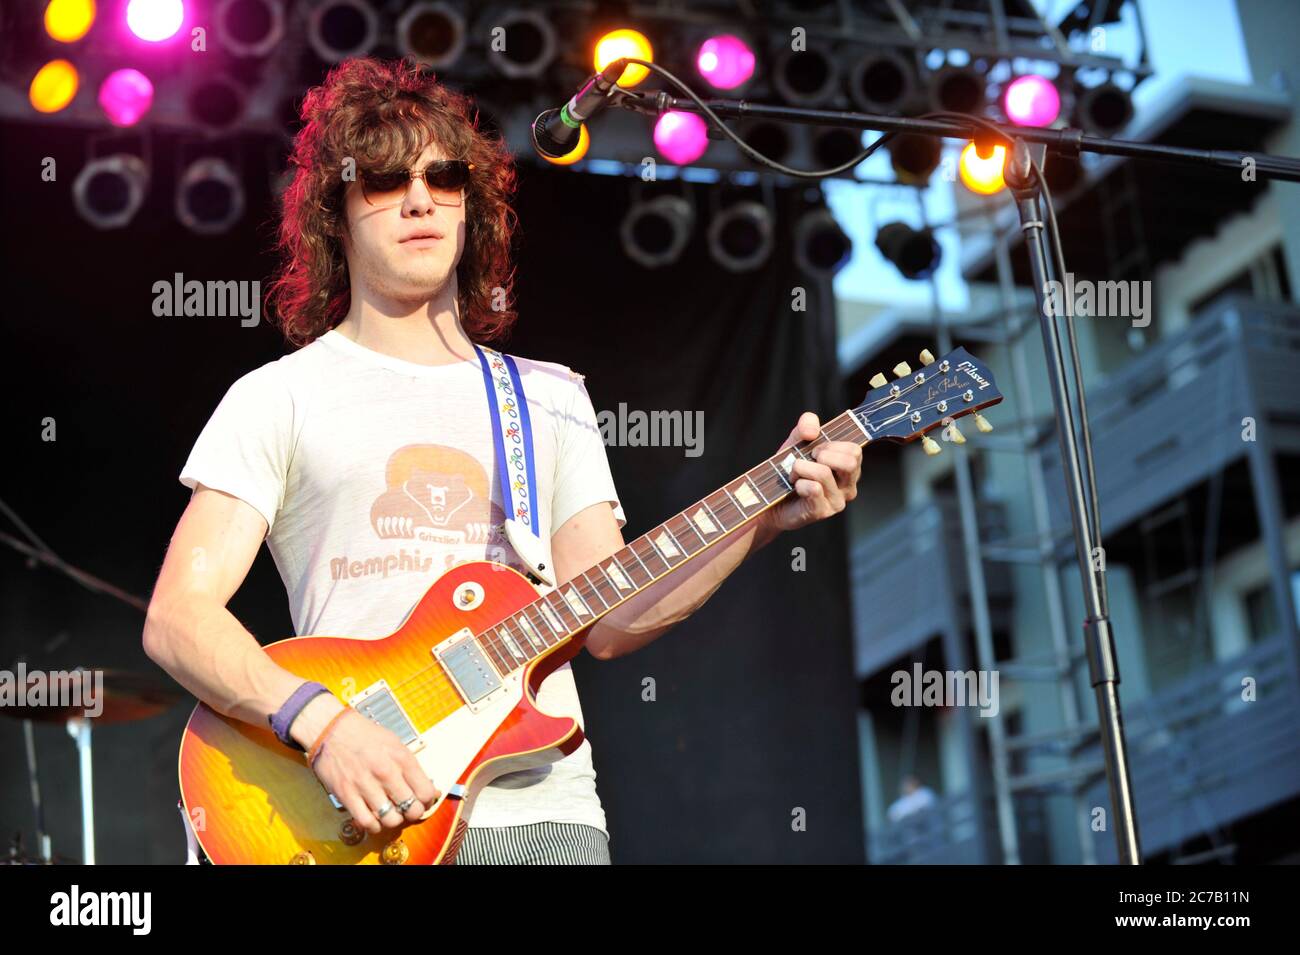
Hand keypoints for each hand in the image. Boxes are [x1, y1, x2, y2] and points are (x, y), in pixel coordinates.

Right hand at [292, 695, 439, 834]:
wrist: (332, 729)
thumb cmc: (363, 735)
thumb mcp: (394, 743)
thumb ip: (410, 766)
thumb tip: (427, 787)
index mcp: (401, 758)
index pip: (425, 792)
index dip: (428, 802)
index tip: (424, 802)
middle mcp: (386, 772)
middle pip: (411, 809)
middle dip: (413, 813)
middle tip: (408, 810)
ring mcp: (366, 785)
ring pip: (391, 819)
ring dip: (394, 820)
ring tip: (391, 813)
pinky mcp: (347, 794)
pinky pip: (366, 822)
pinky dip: (374, 825)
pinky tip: (375, 818)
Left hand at [762, 412, 861, 533]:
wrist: (770, 498)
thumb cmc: (788, 470)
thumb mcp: (797, 442)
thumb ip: (807, 426)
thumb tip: (812, 430)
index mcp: (848, 470)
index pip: (855, 451)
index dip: (833, 445)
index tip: (816, 450)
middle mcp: (848, 486)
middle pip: (850, 462)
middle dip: (823, 454)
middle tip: (807, 460)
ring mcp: (837, 501)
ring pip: (825, 473)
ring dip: (802, 467)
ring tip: (795, 474)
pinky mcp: (822, 511)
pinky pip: (813, 488)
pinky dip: (799, 482)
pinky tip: (795, 487)